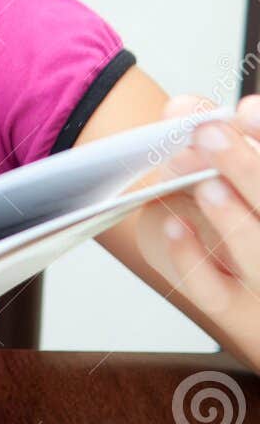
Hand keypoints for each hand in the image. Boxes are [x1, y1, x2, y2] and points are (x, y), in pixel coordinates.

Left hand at [138, 94, 259, 367]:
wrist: (238, 288)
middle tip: (209, 133)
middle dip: (247, 170)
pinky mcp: (238, 315)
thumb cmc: (231, 227)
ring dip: (230, 217)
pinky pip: (215, 293)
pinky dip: (191, 258)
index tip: (245, 111)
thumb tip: (182, 108)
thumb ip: (212, 139)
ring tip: (203, 184)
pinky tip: (172, 226)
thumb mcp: (226, 178)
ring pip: (258, 255)